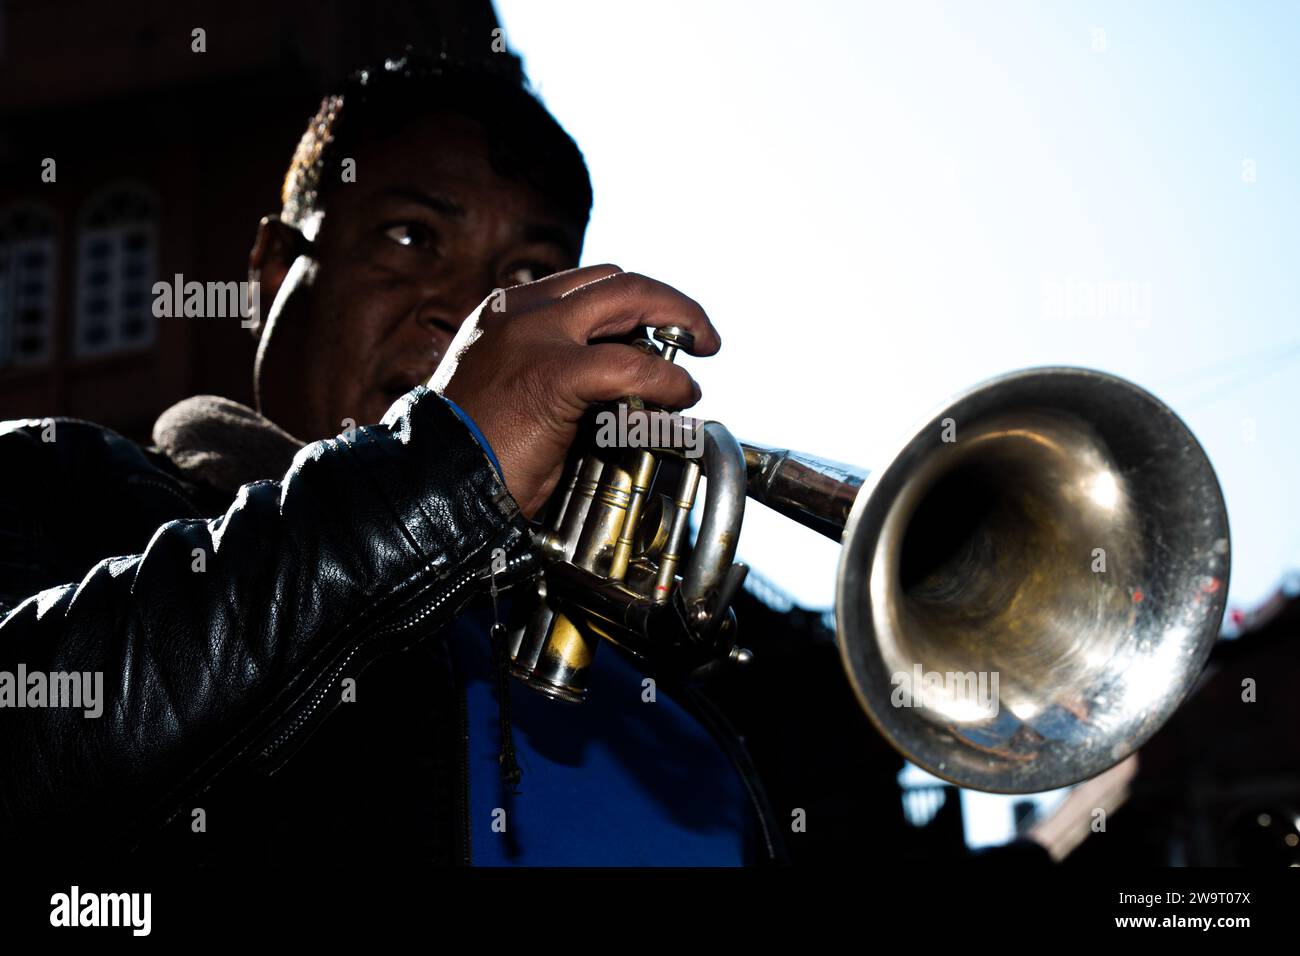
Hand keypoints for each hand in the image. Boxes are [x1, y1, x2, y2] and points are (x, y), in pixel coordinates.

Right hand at [430, 264, 720, 517]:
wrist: (433, 487)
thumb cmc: (473, 454)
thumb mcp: (512, 391)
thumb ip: (559, 368)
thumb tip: (624, 372)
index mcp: (505, 312)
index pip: (588, 284)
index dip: (636, 302)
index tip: (662, 328)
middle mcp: (520, 313)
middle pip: (617, 282)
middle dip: (671, 303)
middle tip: (700, 335)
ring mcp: (535, 337)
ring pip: (630, 301)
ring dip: (679, 323)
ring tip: (697, 361)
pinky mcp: (552, 375)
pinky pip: (631, 365)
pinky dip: (666, 379)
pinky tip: (678, 396)